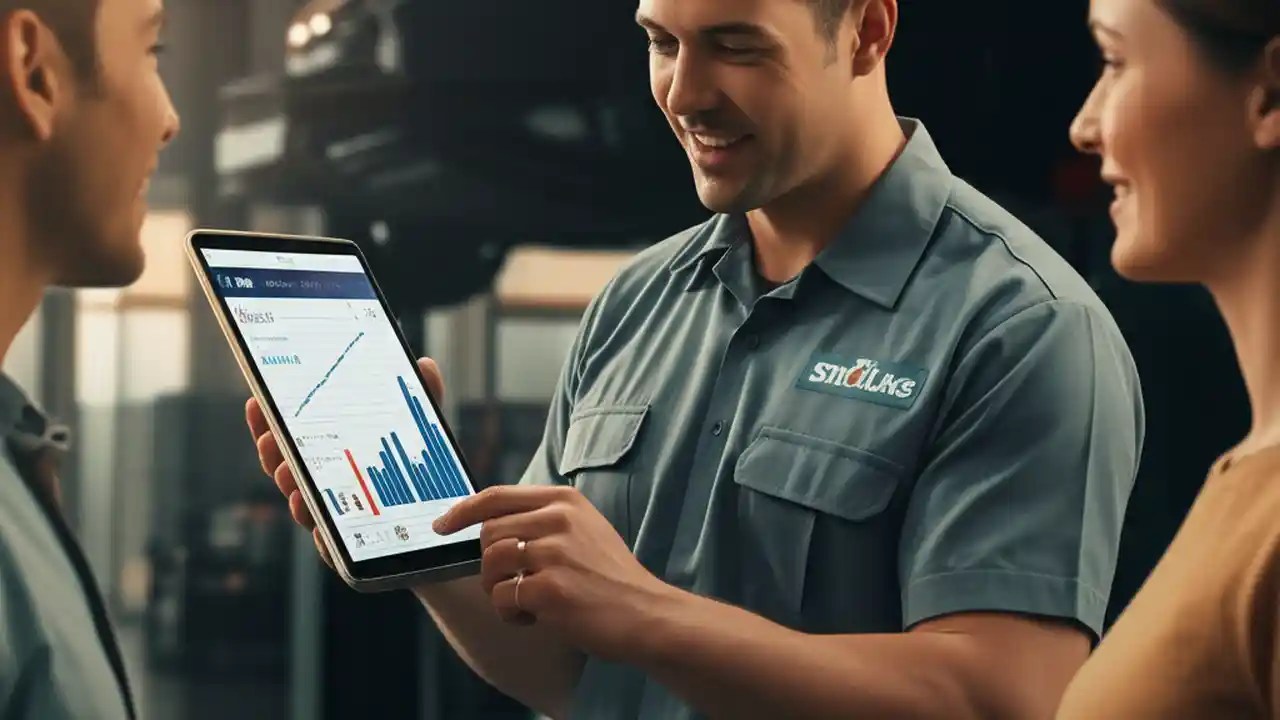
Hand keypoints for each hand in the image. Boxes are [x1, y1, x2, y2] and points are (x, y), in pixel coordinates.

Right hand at [246, 357, 447, 568]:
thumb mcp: (425, 435)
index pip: (293, 440)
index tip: (256, 401)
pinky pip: (334, 548)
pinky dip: (323, 535)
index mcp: (335, 462)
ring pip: (306, 508)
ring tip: (288, 472)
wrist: (447, 538)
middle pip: (289, 472)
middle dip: (273, 455)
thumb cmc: (423, 481)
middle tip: (269, 437)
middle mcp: (330, 492)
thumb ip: (423, 400)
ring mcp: (339, 522)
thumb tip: (424, 363)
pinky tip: (319, 521)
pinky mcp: (356, 554)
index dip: (269, 424)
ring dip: (292, 489)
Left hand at [433, 485, 675, 661]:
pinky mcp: (549, 587)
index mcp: (564, 500)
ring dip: (498, 590)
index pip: (497, 495)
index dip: (462, 510)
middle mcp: (558, 519)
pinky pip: (501, 597)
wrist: (645, 614)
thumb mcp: (584, 529)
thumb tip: (489, 523)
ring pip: (490, 564)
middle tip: (511, 584)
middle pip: (488, 532)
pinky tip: (536, 618)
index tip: (442, 525)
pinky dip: (511, 614)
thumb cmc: (611, 577)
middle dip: (488, 564)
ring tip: (525, 603)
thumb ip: (544, 519)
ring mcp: (553, 552)